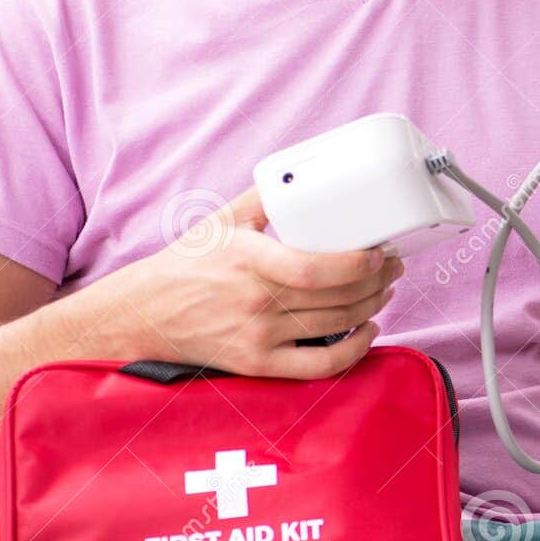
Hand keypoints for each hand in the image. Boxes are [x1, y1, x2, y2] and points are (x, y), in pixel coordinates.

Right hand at [99, 185, 402, 378]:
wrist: (146, 315)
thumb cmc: (187, 265)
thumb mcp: (221, 220)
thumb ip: (264, 197)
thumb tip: (300, 174)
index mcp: (249, 260)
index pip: (315, 269)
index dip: (357, 264)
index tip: (379, 252)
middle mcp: (256, 301)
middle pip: (336, 298)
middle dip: (377, 282)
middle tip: (392, 266)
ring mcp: (259, 337)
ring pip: (335, 327)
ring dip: (371, 307)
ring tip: (384, 290)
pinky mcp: (259, 364)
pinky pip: (319, 366)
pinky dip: (353, 351)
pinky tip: (367, 331)